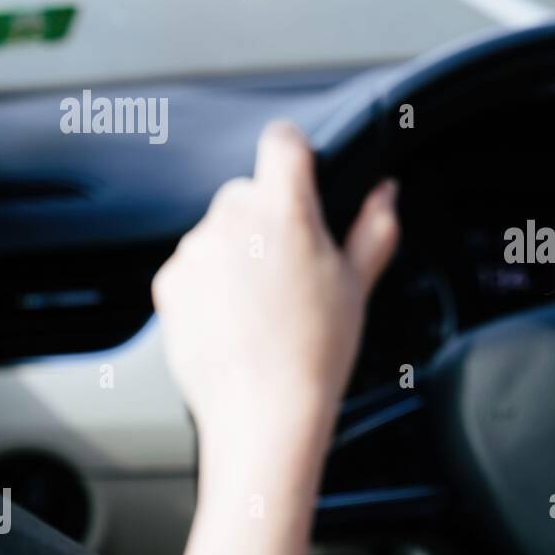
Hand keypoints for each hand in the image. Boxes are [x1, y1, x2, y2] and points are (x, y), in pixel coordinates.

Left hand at [152, 121, 398, 501]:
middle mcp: (233, 221)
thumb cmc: (316, 352)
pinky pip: (194, 266)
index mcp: (285, 212)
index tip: (301, 170)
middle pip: (249, 192)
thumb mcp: (357, 285)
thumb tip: (385, 192)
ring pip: (220, 231)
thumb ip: (374, 227)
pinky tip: (238, 320)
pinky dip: (212, 284)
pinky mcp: (169, 281)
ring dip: (238, 253)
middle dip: (268, 219)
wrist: (263, 412)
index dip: (295, 152)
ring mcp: (196, 250)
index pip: (282, 141)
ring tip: (265, 306)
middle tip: (293, 270)